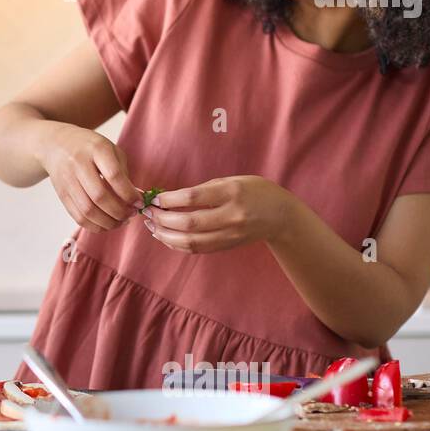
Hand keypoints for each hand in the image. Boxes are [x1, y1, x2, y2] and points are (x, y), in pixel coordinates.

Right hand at [38, 123, 143, 232]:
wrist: (56, 144)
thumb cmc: (89, 147)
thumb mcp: (110, 149)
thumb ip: (122, 172)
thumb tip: (133, 200)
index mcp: (96, 149)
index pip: (114, 176)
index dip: (129, 194)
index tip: (139, 203)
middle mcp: (78, 164)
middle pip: (99, 196)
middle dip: (119, 212)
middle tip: (131, 214)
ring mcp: (67, 181)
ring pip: (88, 211)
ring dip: (108, 222)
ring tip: (121, 222)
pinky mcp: (62, 194)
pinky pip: (78, 217)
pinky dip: (95, 225)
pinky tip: (106, 224)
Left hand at [143, 175, 294, 253]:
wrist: (281, 215)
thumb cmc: (254, 191)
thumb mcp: (231, 181)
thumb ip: (203, 190)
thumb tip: (169, 198)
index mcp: (231, 193)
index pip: (193, 198)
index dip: (169, 200)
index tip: (154, 198)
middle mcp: (231, 215)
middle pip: (189, 223)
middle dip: (162, 219)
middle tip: (147, 213)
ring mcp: (230, 234)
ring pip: (191, 241)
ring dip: (166, 235)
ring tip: (151, 227)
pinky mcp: (227, 246)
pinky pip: (197, 249)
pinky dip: (177, 245)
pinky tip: (165, 237)